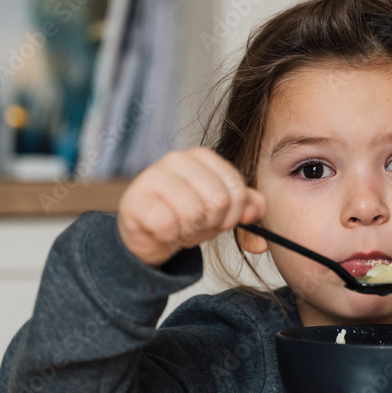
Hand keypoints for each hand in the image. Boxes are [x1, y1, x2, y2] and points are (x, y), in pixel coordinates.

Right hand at [117, 147, 265, 266]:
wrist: (148, 233)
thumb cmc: (186, 216)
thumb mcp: (222, 210)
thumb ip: (246, 205)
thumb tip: (256, 210)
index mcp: (202, 156)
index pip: (235, 187)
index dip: (234, 214)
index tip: (222, 221)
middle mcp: (177, 159)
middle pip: (217, 200)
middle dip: (210, 223)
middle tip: (196, 225)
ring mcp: (153, 176)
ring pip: (192, 212)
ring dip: (189, 231)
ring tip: (179, 227)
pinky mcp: (135, 199)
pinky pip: (166, 224)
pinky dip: (169, 236)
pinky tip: (162, 231)